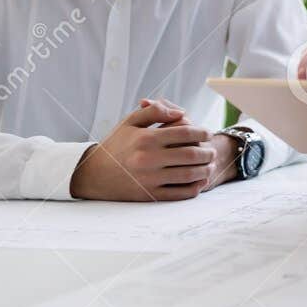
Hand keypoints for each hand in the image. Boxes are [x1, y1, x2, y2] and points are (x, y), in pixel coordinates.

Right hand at [70, 100, 240, 200]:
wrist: (94, 174)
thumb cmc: (116, 144)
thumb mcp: (130, 122)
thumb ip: (155, 111)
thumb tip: (181, 112)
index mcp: (146, 138)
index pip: (184, 133)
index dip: (201, 132)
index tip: (207, 133)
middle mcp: (149, 159)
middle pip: (191, 155)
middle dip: (208, 152)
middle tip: (212, 151)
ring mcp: (150, 179)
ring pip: (189, 175)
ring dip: (205, 170)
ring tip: (210, 165)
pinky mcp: (149, 195)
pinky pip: (179, 194)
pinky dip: (194, 188)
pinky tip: (200, 181)